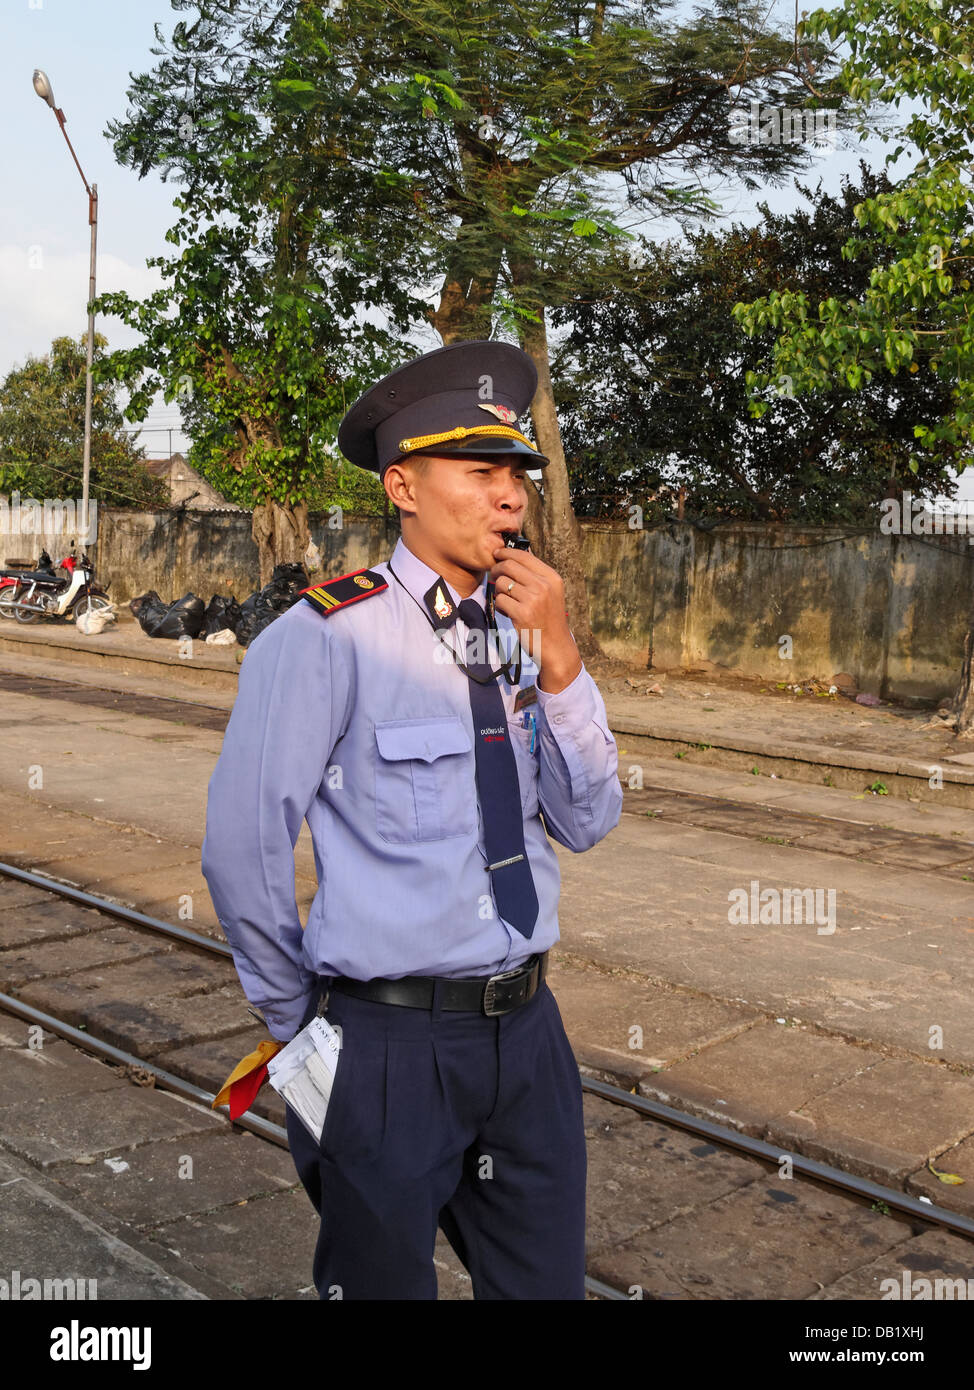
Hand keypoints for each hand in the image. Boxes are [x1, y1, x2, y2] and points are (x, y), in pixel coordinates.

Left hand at [488, 547, 581, 693]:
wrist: (556, 647)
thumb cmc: (549, 619)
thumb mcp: (551, 593)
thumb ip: (536, 575)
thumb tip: (514, 556)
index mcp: (552, 578)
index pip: (524, 556)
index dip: (506, 552)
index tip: (497, 553)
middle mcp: (544, 586)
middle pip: (509, 566)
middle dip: (497, 569)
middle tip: (493, 575)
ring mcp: (533, 600)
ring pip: (502, 583)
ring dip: (499, 590)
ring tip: (507, 599)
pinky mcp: (522, 614)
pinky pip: (500, 600)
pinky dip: (501, 605)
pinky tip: (509, 612)